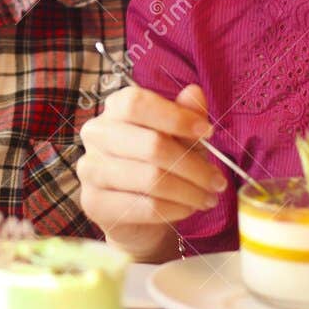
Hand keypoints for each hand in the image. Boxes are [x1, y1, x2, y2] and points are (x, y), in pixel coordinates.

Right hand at [76, 82, 226, 260]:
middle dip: (193, 166)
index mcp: (114, 109)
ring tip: (208, 198)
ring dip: (189, 192)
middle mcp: (96, 134)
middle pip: (150, 144)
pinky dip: (175, 209)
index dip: (174, 116)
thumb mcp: (180, 138)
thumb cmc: (160, 166)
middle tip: (218, 181)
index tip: (208, 132)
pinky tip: (188, 209)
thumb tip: (195, 92)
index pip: (137, 103)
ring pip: (151, 179)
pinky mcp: (93, 203)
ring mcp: (90, 169)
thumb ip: (186, 115)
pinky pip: (144, 207)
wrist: (136, 215)